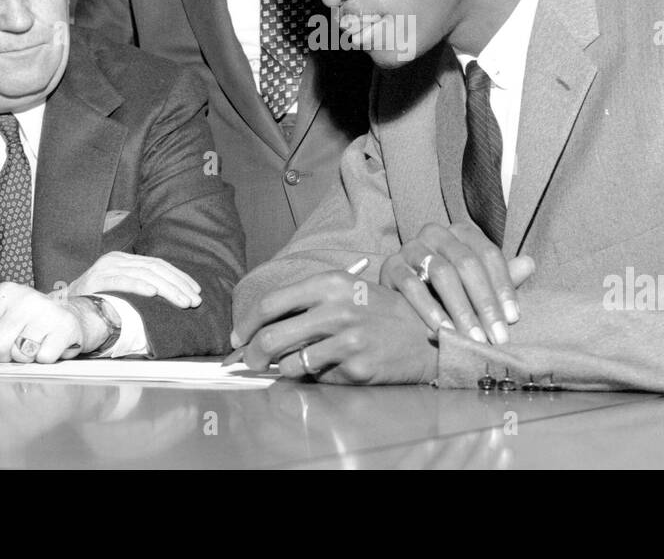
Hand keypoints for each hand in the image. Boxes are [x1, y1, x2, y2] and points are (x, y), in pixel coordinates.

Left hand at [0, 283, 104, 362]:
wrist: (70, 318)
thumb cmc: (23, 322)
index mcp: (4, 292)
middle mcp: (26, 297)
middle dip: (2, 357)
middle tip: (13, 349)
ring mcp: (47, 311)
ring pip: (19, 354)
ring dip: (23, 360)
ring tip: (31, 347)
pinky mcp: (66, 328)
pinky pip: (42, 359)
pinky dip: (43, 361)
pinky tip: (48, 348)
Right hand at [63, 251, 200, 307]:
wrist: (63, 308)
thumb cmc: (95, 302)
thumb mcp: (120, 290)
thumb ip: (140, 287)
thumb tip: (172, 296)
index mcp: (124, 259)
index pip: (158, 264)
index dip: (179, 277)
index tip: (195, 290)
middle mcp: (116, 259)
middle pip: (155, 269)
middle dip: (178, 285)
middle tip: (194, 301)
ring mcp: (106, 267)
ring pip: (144, 275)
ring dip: (167, 289)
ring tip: (182, 301)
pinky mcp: (96, 279)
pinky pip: (122, 281)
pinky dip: (140, 286)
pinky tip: (153, 293)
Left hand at [231, 272, 437, 385]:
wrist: (425, 334)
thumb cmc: (380, 312)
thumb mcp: (346, 291)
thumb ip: (305, 303)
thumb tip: (260, 327)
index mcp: (329, 283)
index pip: (270, 303)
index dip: (246, 324)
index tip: (238, 338)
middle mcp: (336, 309)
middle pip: (272, 337)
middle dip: (252, 355)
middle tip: (251, 362)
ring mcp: (347, 340)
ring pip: (289, 364)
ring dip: (285, 369)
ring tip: (299, 363)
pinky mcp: (356, 368)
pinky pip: (317, 379)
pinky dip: (315, 377)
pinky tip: (332, 367)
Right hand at [379, 222, 534, 344]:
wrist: (400, 295)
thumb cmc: (447, 289)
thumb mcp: (475, 282)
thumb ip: (500, 276)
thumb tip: (531, 264)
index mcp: (461, 232)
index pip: (488, 254)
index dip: (503, 286)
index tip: (513, 318)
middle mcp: (436, 232)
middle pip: (466, 263)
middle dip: (484, 303)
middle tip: (496, 336)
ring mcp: (411, 247)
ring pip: (441, 273)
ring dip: (460, 309)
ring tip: (472, 338)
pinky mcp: (390, 266)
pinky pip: (411, 285)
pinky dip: (428, 309)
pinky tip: (442, 330)